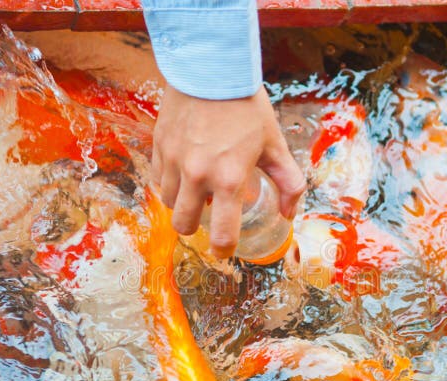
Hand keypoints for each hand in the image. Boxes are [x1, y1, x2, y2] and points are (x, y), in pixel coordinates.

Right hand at [150, 85, 304, 258]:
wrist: (212, 67)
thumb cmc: (247, 106)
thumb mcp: (275, 144)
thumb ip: (288, 183)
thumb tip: (288, 214)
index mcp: (229, 179)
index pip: (222, 234)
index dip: (224, 249)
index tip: (225, 249)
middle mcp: (197, 175)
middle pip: (184, 226)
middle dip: (196, 228)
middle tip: (208, 217)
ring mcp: (174, 160)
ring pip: (168, 202)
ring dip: (182, 203)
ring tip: (197, 189)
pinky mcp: (159, 146)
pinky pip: (158, 178)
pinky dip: (170, 181)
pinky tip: (185, 169)